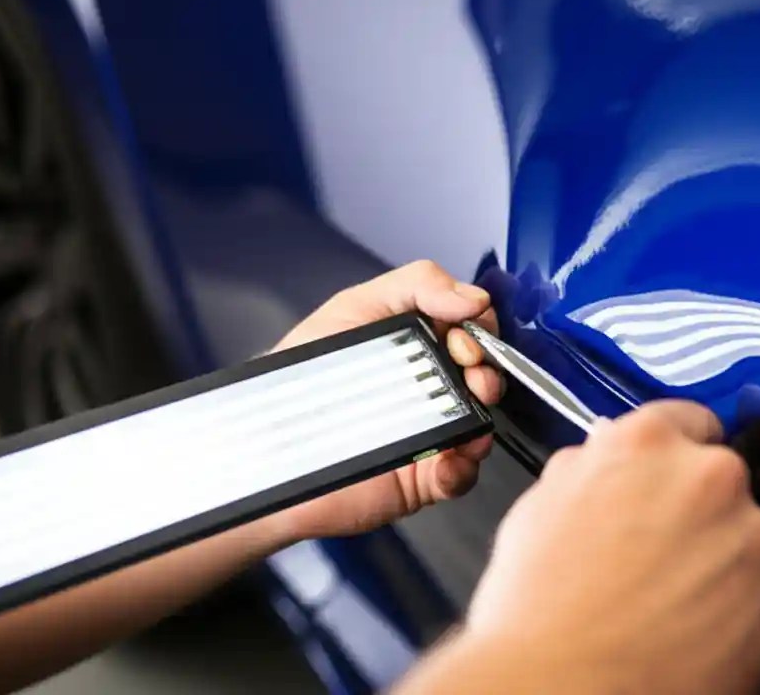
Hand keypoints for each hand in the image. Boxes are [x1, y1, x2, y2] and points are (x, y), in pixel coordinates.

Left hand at [266, 260, 504, 542]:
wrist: (270, 444)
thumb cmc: (304, 374)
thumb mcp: (355, 307)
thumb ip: (416, 285)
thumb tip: (474, 296)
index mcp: (418, 344)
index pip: (471, 331)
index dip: (478, 332)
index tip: (463, 339)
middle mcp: (428, 387)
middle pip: (485, 376)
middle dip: (488, 373)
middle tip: (473, 375)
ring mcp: (429, 432)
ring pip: (483, 425)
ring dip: (485, 419)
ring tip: (469, 416)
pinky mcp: (423, 475)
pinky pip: (462, 474)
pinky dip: (464, 467)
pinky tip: (451, 455)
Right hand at [454, 401, 759, 693]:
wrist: (565, 689)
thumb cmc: (538, 609)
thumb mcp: (543, 506)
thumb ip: (590, 465)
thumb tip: (608, 450)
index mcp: (648, 443)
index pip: (687, 421)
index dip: (672, 456)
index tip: (668, 481)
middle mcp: (711, 478)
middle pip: (719, 481)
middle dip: (697, 511)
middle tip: (656, 555)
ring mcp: (754, 539)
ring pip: (747, 539)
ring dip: (721, 561)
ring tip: (670, 605)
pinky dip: (740, 611)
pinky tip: (693, 633)